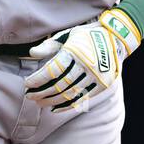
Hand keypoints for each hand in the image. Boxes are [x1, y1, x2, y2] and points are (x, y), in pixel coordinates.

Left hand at [23, 8, 140, 111]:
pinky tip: (55, 108)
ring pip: (70, 94)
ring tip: (39, 103)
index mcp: (75, 50)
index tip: (27, 84)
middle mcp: (87, 64)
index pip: (52, 69)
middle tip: (29, 96)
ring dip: (52, 101)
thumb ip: (49, 45)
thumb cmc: (86, 36)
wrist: (116, 38)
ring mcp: (96, 76)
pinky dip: (67, 105)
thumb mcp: (68, 35)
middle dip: (42, 92)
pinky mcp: (102, 85)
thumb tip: (31, 53)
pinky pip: (82, 99)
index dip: (38, 79)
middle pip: (59, 84)